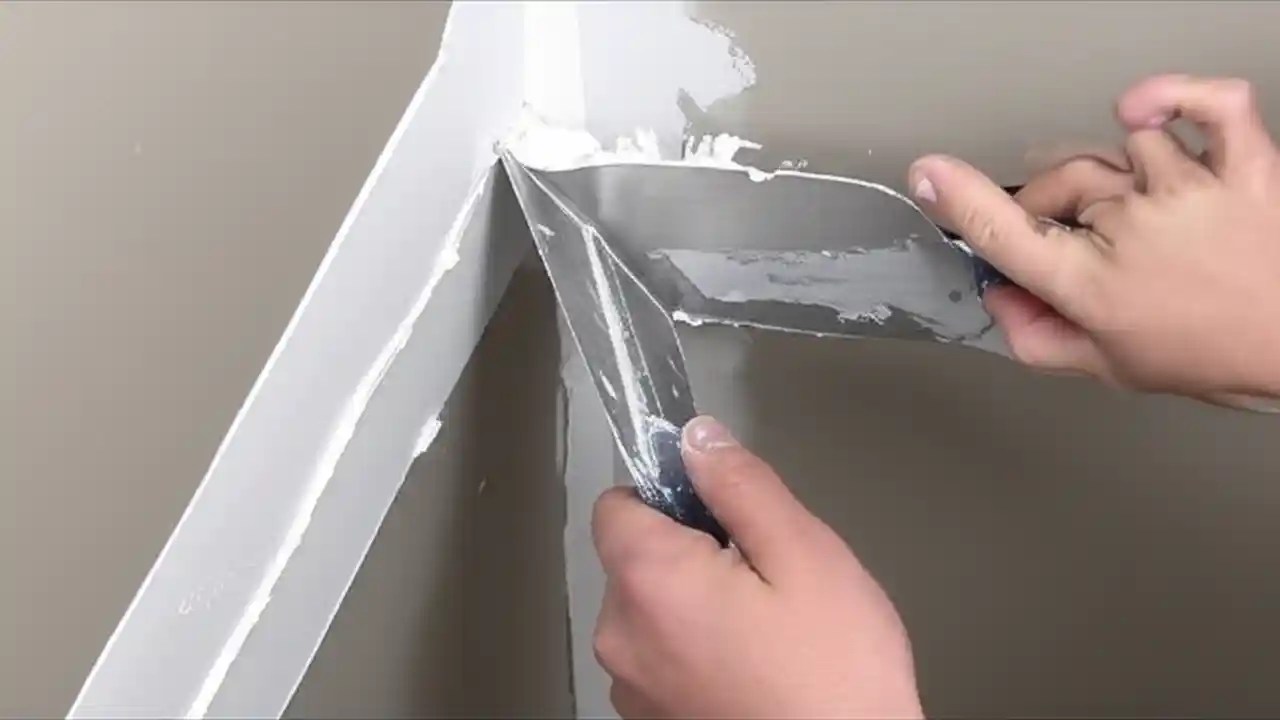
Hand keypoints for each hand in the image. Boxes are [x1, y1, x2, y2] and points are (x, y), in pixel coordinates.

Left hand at [591, 416, 921, 718]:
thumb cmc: (833, 672)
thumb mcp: (803, 553)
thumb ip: (740, 485)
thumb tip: (697, 437)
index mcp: (646, 580)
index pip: (617, 504)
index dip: (668, 493)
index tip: (723, 511)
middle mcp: (619, 636)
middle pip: (636, 559)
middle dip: (692, 552)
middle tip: (768, 577)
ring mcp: (632, 688)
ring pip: (652, 611)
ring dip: (696, 605)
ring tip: (769, 630)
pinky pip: (664, 659)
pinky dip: (697, 652)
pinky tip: (756, 668)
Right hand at [908, 75, 1279, 404]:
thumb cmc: (1220, 357)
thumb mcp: (1112, 369)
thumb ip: (1040, 338)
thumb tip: (999, 302)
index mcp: (1093, 286)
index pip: (1007, 234)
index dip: (960, 201)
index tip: (928, 175)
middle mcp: (1132, 231)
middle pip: (1060, 184)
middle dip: (1057, 206)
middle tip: (1081, 236)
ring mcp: (1190, 191)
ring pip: (1125, 150)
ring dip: (1127, 174)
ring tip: (1152, 208)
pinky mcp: (1245, 166)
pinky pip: (1207, 104)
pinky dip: (1175, 97)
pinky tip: (1149, 113)